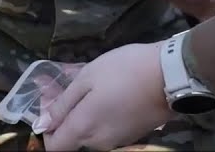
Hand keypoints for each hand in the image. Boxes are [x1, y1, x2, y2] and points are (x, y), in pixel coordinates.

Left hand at [39, 42, 170, 150]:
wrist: (171, 75)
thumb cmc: (124, 71)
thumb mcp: (88, 77)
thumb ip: (63, 103)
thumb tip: (43, 123)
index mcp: (83, 129)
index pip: (54, 146)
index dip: (48, 128)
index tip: (53, 104)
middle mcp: (98, 143)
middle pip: (73, 138)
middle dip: (68, 114)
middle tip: (72, 84)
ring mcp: (118, 140)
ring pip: (92, 132)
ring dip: (87, 112)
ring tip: (93, 84)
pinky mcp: (134, 134)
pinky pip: (108, 128)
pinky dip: (104, 113)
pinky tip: (111, 91)